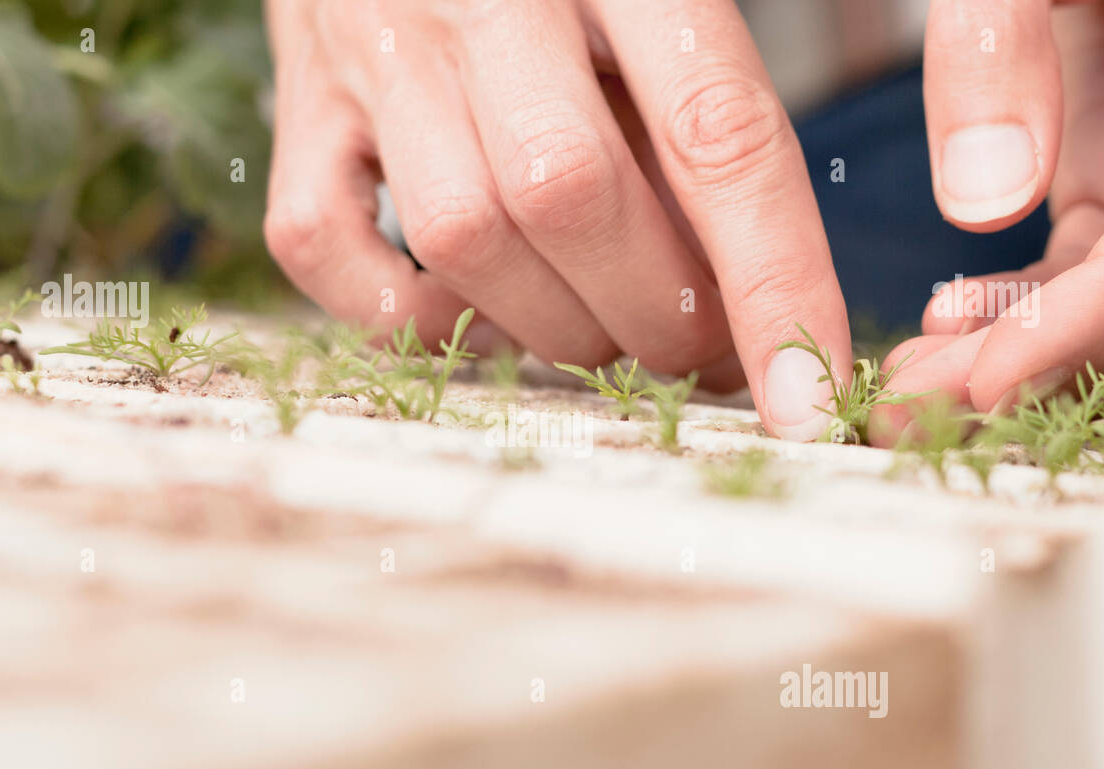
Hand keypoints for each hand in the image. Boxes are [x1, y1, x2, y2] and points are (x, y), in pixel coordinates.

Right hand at [262, 0, 852, 439]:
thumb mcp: (658, 0)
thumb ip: (701, 121)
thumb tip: (742, 304)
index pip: (717, 133)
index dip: (774, 280)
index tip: (805, 395)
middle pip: (573, 198)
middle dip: (656, 316)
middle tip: (696, 348)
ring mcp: (371, 48)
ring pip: (463, 236)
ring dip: (551, 327)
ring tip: (599, 329)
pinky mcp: (298, 104)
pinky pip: (326, 246)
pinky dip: (407, 315)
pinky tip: (473, 306)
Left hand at [873, 0, 1103, 443]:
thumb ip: (1003, 31)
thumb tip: (985, 202)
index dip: (1089, 323)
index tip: (986, 386)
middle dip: (1033, 366)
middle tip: (904, 413)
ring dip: (1018, 351)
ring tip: (903, 388)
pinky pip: (1101, 254)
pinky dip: (1026, 302)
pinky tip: (946, 321)